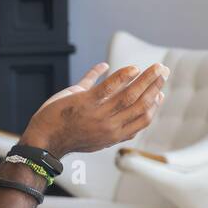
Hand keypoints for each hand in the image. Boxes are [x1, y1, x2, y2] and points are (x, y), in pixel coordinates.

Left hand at [19, 62, 168, 158]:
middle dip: (156, 87)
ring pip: (130, 95)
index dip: (155, 106)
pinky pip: (109, 88)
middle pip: (142, 105)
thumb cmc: (65, 132)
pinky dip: (123, 76)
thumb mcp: (91, 129)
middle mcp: (110, 127)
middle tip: (164, 72)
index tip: (160, 93)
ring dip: (146, 79)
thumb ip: (105, 110)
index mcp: (114, 135)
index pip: (143, 120)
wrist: (43, 140)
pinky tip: (132, 68)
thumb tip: (107, 81)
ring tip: (156, 67)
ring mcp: (99, 115)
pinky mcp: (85, 103)